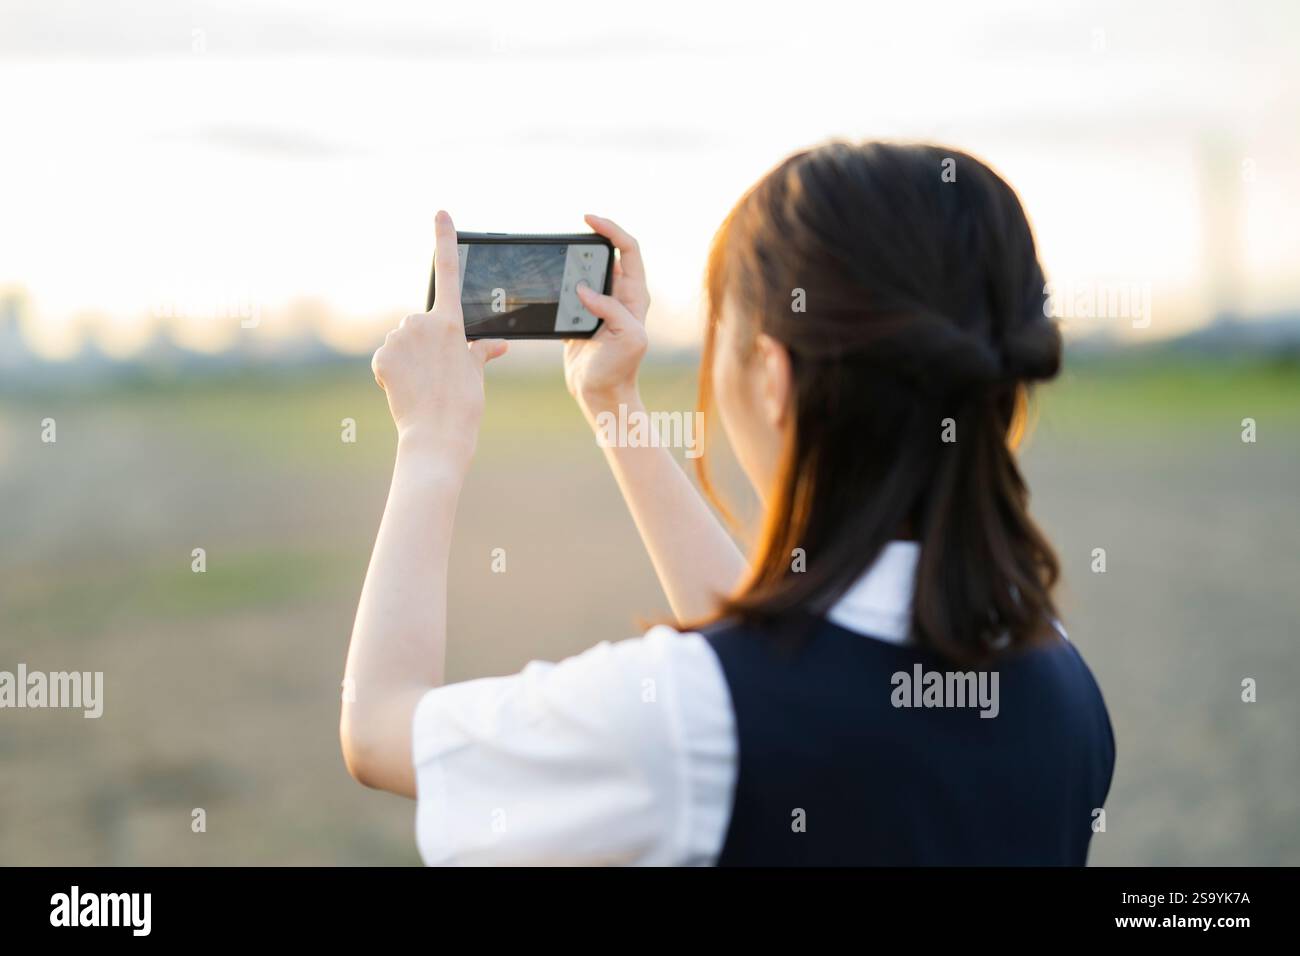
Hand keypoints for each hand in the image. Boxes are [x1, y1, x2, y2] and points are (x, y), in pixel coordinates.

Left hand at [371, 210, 508, 473]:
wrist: (438, 435)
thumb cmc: (464, 405)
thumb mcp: (475, 373)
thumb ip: (480, 350)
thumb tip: (498, 345)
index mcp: (451, 323)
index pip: (448, 273)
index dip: (444, 239)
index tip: (440, 212)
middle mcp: (422, 323)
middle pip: (417, 322)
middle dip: (422, 342)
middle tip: (435, 373)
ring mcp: (400, 340)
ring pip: (400, 341)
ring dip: (407, 358)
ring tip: (421, 384)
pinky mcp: (381, 357)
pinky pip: (385, 359)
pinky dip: (391, 373)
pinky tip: (403, 389)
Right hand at [563, 215, 649, 416]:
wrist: (601, 394)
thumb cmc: (620, 369)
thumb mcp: (628, 339)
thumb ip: (612, 310)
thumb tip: (584, 289)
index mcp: (635, 296)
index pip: (628, 250)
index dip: (611, 230)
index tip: (588, 219)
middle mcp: (619, 296)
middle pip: (603, 255)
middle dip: (585, 244)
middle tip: (566, 245)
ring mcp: (598, 305)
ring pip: (583, 271)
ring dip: (568, 264)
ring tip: (555, 266)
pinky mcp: (579, 315)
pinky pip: (568, 290)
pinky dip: (557, 283)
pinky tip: (546, 282)